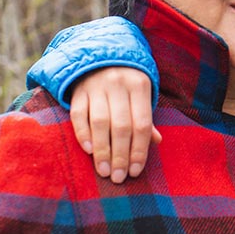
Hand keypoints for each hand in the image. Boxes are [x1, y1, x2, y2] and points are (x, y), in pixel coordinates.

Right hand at [69, 68, 160, 182]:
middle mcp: (118, 84)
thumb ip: (146, 119)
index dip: (139, 150)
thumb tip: (156, 142)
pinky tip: (89, 151)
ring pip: (100, 122)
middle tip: (119, 177)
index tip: (135, 171)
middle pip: (121, 126)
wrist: (99, 56)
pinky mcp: (78, 91)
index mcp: (139, 86)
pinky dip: (83, 134)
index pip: (142, 123)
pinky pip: (79, 115)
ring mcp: (96, 86)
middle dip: (121, 155)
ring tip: (104, 171)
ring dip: (103, 150)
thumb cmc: (125, 85)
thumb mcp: (140, 96)